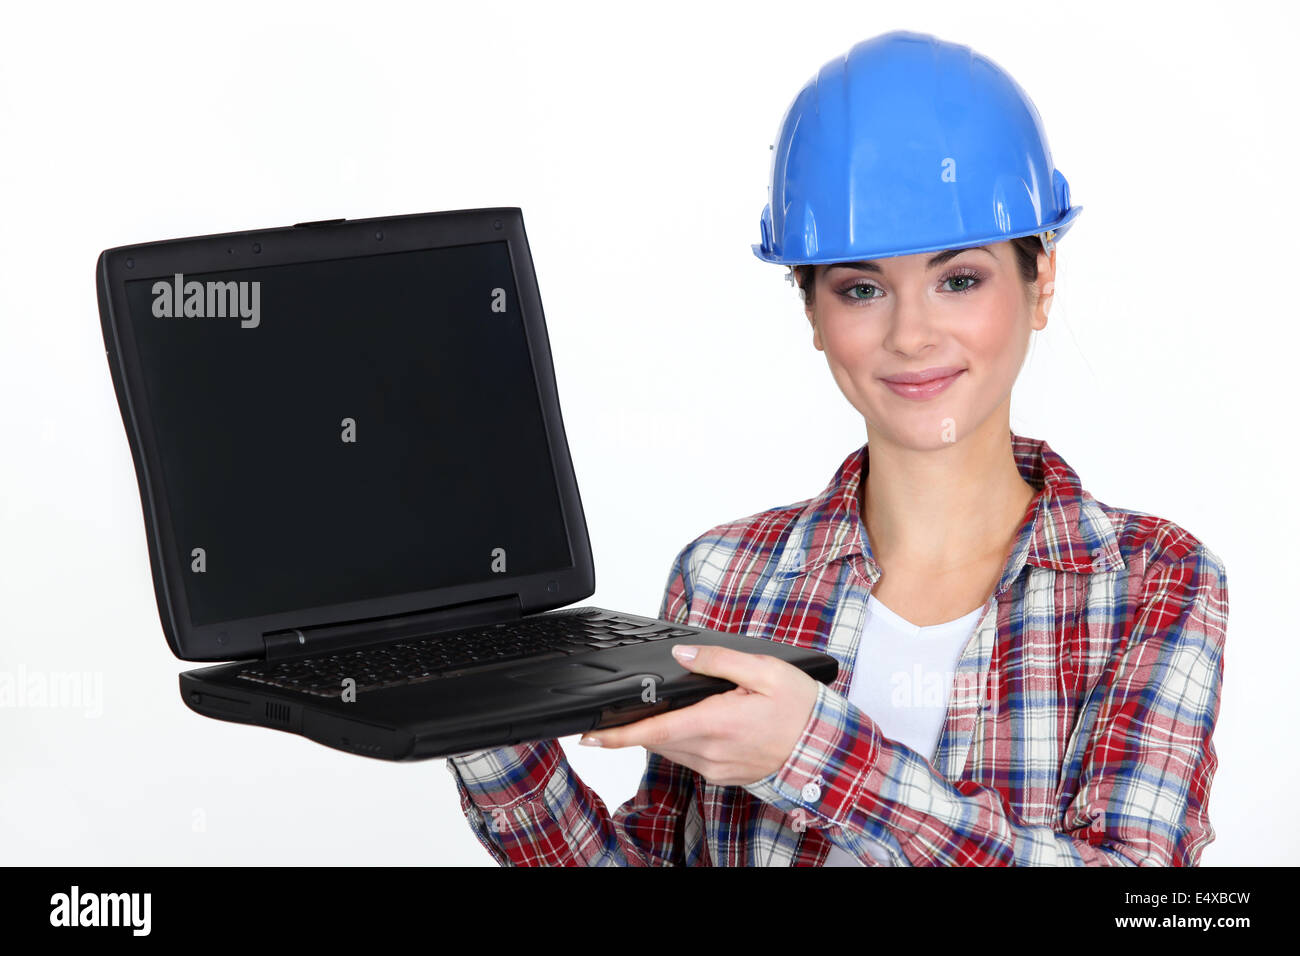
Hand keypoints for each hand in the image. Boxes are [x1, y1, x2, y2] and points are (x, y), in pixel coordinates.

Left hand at [578, 644, 819, 786]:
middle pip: (656, 740)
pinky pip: (689, 758)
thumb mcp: (765, 670)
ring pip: (671, 750)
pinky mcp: (723, 775)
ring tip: (654, 712)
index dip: (617, 735)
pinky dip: (680, 741)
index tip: (589, 735)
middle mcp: (711, 752)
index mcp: (717, 724)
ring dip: (658, 732)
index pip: (654, 731)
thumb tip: (681, 657)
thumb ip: (719, 661)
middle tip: (616, 712)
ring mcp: (716, 768)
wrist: (828, 749)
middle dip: (634, 727)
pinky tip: (688, 724)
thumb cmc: (802, 709)